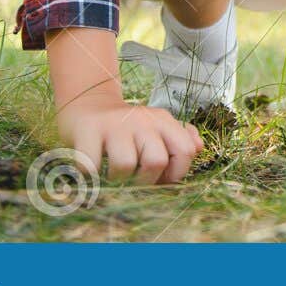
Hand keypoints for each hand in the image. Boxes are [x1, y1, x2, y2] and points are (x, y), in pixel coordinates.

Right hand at [57, 98, 203, 185]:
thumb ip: (180, 137)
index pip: (185, 152)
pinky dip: (90, 176)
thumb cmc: (126, 126)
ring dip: (117, 180)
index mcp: (163, 120)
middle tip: (133, 180)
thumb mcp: (156, 126)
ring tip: (111, 174)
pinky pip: (92, 166)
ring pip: (126, 165)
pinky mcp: (88, 130)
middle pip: (156, 161)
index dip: (175, 174)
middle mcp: (142, 120)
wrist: (87, 105)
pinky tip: (91, 170)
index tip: (160, 179)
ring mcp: (115, 124)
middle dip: (145, 181)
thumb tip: (198, 148)